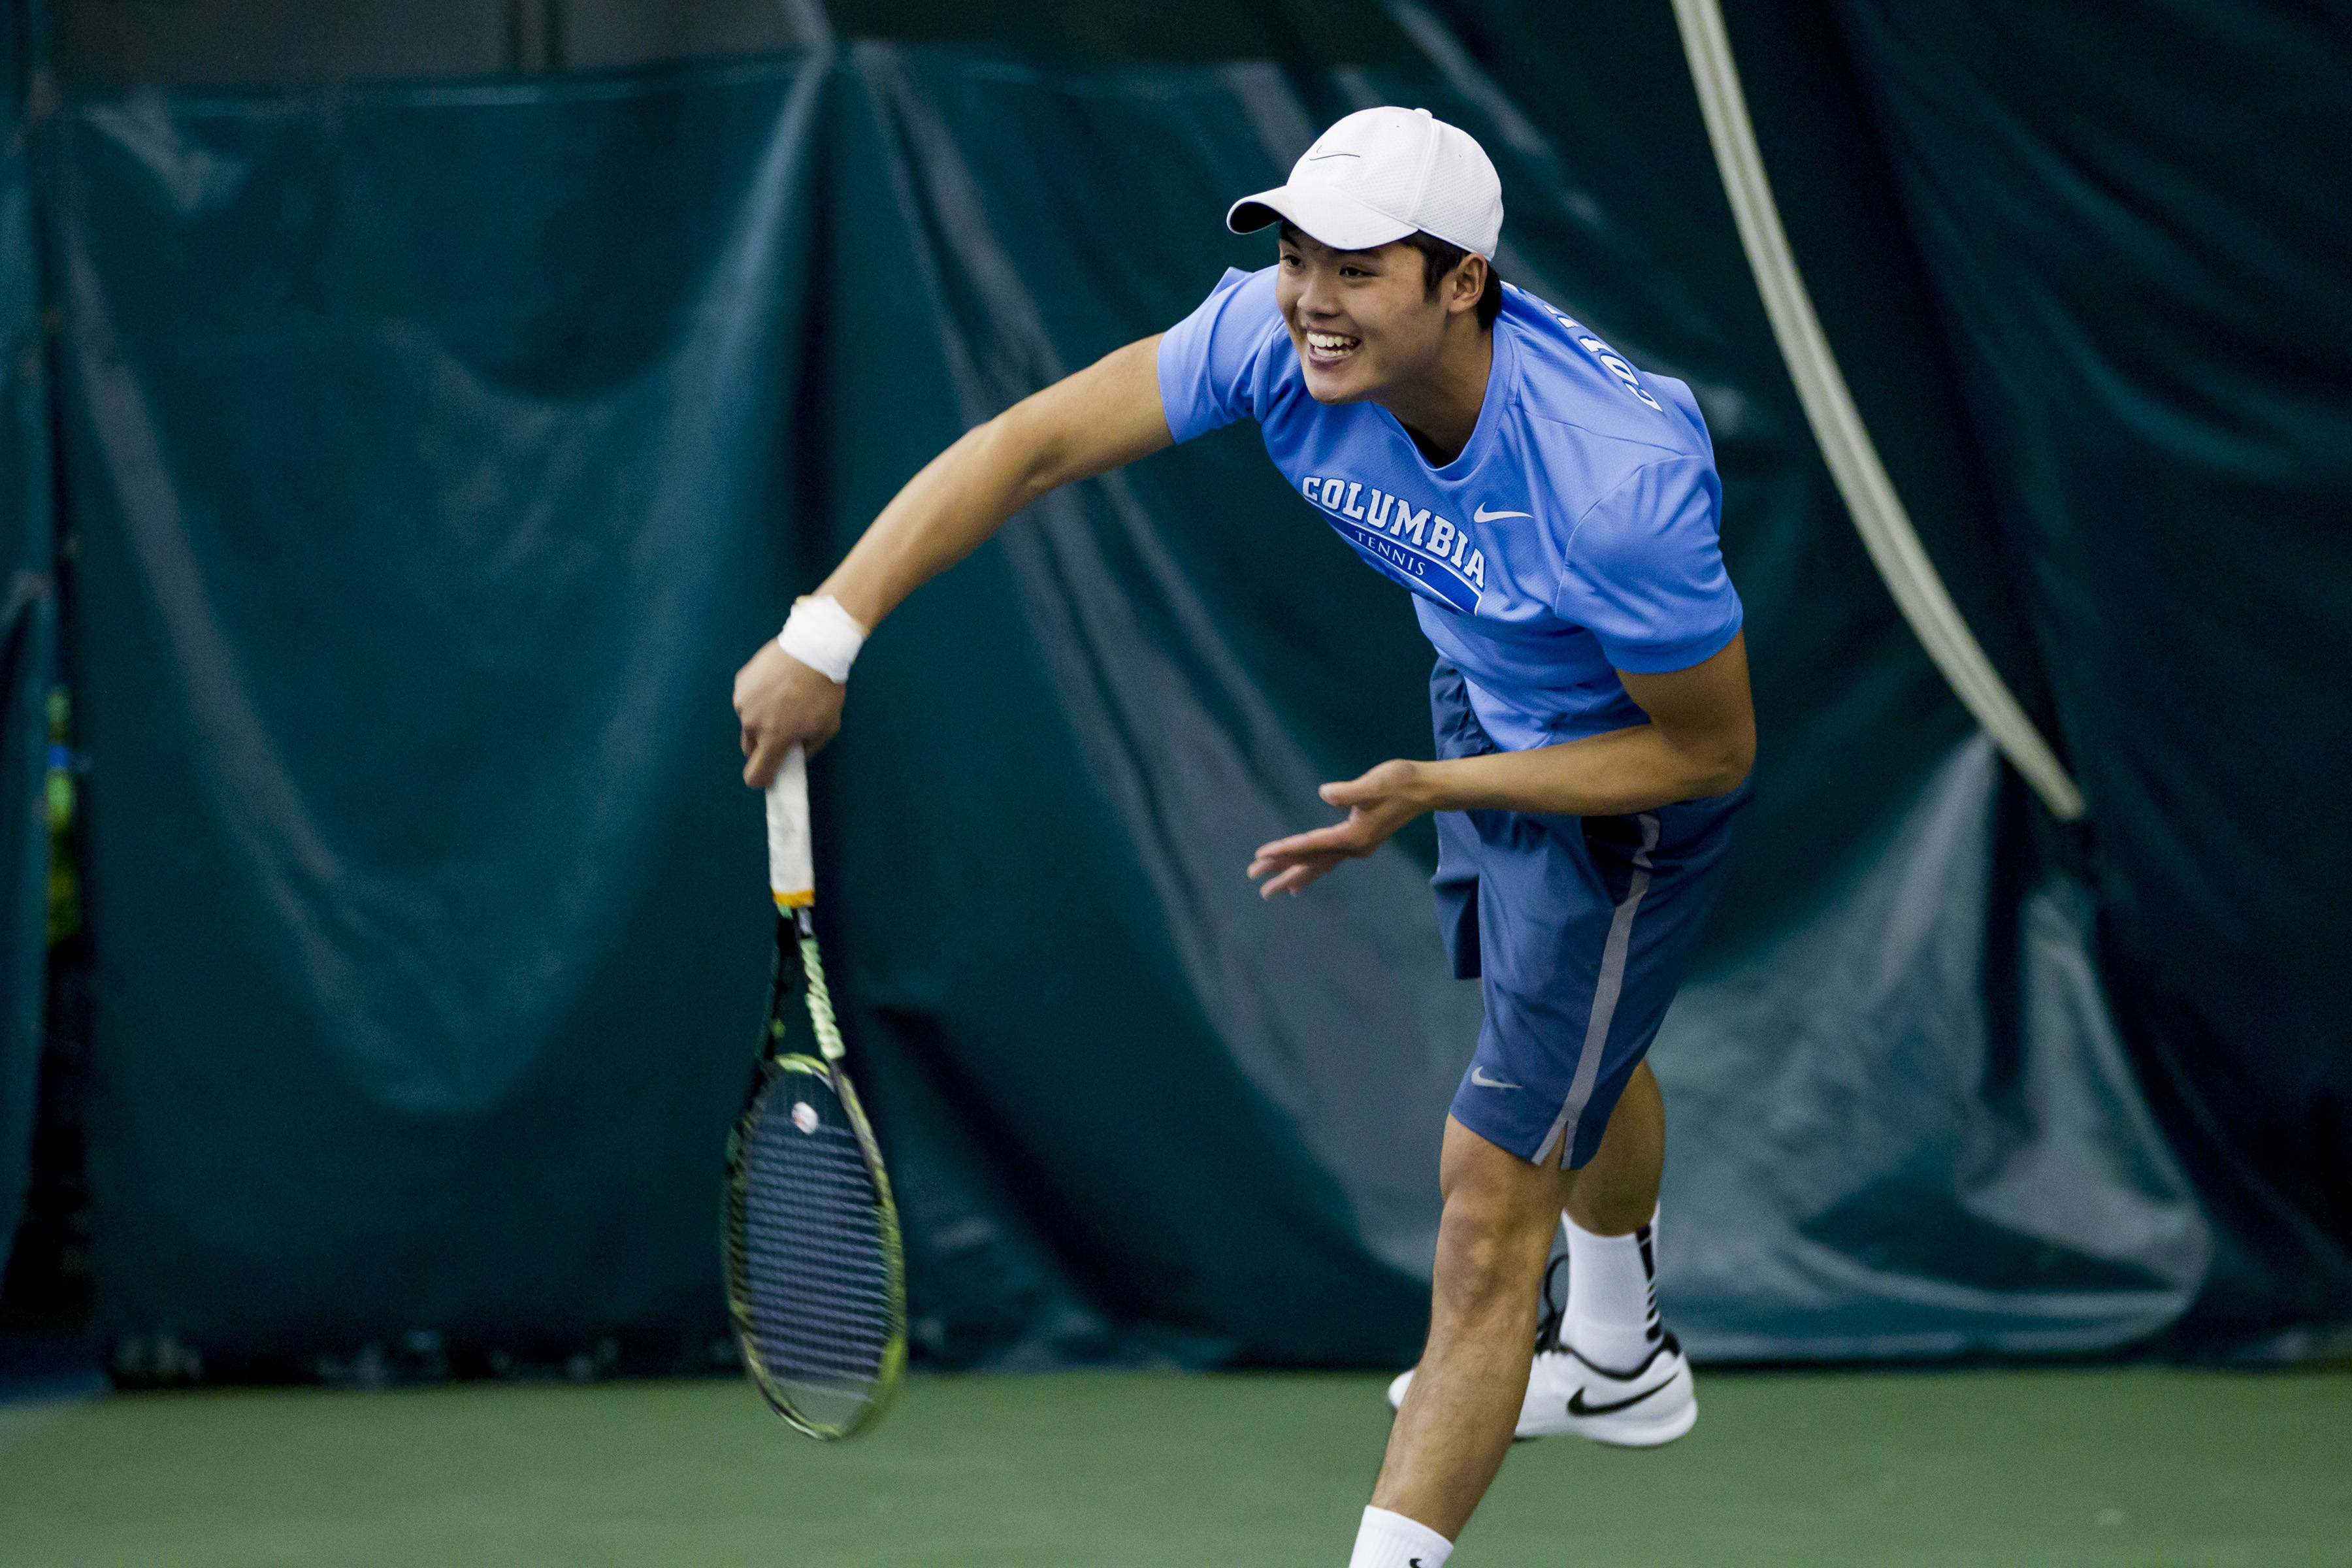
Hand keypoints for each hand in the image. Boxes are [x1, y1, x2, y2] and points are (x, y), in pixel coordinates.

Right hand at [732, 638, 846, 785]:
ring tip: (783, 700)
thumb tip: (794, 756)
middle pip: (750, 748)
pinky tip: (775, 685)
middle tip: (784, 730)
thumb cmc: (824, 690)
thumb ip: (808, 748)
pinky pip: (746, 700)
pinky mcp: (741, 682)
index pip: (756, 774)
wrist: (814, 648)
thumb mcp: (827, 727)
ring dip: (761, 719)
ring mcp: (743, 701)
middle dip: (764, 745)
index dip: (761, 779)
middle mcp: (752, 722)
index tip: (769, 775)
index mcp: (774, 738)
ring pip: (748, 722)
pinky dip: (758, 698)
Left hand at [1246, 759, 1430, 898]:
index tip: (1260, 856)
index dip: (1284, 850)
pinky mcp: (1359, 842)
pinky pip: (1328, 862)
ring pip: (1318, 866)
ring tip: (1271, 890)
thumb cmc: (1400, 782)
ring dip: (1293, 876)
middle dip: (1280, 871)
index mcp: (1353, 837)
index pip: (1311, 845)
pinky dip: (1312, 871)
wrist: (1425, 789)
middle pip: (1310, 862)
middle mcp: (1354, 848)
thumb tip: (1324, 792)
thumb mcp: (1374, 783)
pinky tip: (1300, 881)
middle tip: (1252, 878)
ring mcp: (1357, 848)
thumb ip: (1349, 791)